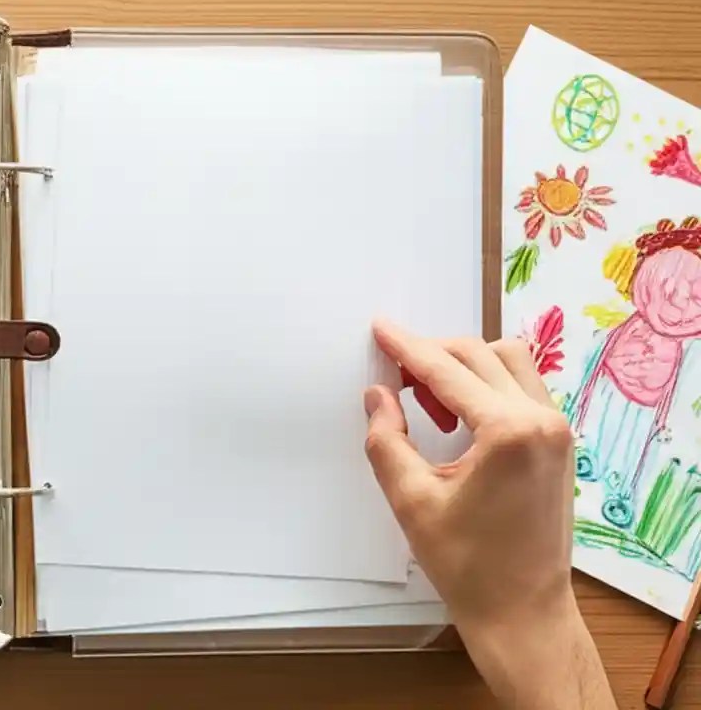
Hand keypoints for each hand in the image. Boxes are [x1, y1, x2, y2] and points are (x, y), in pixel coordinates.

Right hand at [364, 319, 614, 709]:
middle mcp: (543, 421)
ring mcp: (559, 431)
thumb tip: (379, 394)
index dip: (407, 347)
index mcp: (509, 432)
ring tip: (428, 401)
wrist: (523, 612)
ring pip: (510, 363)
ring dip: (464, 367)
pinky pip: (524, 390)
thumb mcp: (411, 499)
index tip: (380, 329)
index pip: (448, 370)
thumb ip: (387, 439)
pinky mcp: (561, 444)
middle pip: (482, 354)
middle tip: (394, 372)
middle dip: (433, 355)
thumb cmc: (467, 566)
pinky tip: (458, 417)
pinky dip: (488, 387)